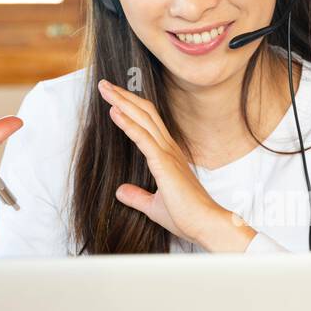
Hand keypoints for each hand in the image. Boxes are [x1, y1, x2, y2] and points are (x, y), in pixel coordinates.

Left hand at [99, 79, 254, 251]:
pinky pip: (143, 138)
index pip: (148, 123)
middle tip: (105, 84)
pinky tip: (114, 111)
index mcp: (169, 156)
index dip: (131, 108)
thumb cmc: (187, 216)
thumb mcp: (154, 205)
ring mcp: (168, 154)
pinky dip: (127, 123)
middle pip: (145, 114)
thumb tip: (121, 191)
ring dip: (122, 102)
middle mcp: (169, 149)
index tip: (114, 98)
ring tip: (105, 88)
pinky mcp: (164, 163)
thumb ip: (137, 196)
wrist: (205, 225)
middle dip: (123, 97)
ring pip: (143, 119)